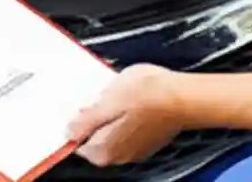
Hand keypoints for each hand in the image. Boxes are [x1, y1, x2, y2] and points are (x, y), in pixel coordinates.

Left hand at [67, 64, 187, 167]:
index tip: (80, 105)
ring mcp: (134, 150)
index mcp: (104, 151)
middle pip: (94, 138)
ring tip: (117, 94)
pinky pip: (126, 129)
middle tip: (99, 95)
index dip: (76, 122)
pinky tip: (131, 100)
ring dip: (109, 116)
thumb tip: (69, 133)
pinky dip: (124, 116)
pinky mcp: (147, 140)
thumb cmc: (146, 95)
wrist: (183, 97)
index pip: (77, 142)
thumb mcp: (108, 101)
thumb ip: (86, 121)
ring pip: (110, 132)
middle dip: (92, 118)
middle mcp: (118, 157)